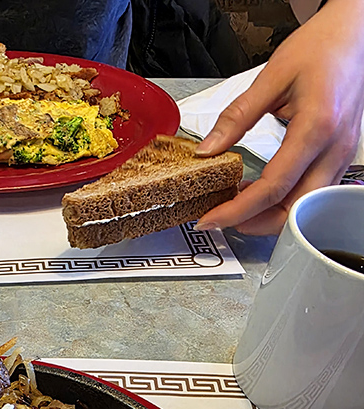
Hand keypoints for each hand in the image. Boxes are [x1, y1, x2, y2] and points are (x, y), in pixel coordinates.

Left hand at [195, 0, 363, 233]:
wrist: (355, 35)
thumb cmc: (321, 47)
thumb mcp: (272, 77)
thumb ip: (237, 117)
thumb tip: (208, 150)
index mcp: (316, 127)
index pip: (273, 187)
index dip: (238, 209)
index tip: (211, 218)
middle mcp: (334, 148)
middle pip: (294, 209)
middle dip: (255, 223)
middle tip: (222, 218)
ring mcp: (341, 155)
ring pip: (305, 207)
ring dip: (270, 216)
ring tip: (238, 206)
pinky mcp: (340, 157)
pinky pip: (312, 192)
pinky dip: (285, 201)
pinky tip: (262, 193)